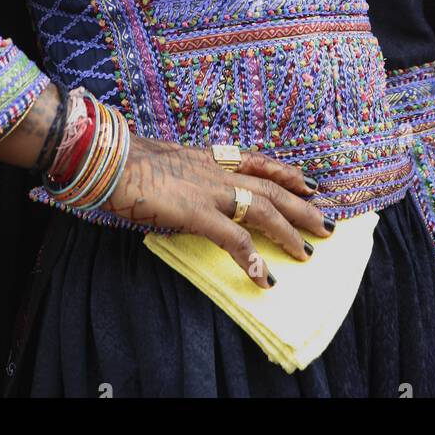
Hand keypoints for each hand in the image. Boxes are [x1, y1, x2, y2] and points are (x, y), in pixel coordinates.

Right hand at [104, 135, 333, 286]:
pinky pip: (234, 239)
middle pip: (270, 187)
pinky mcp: (198, 212)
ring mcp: (210, 191)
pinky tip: (264, 277)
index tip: (306, 180)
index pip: (256, 161)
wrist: (109, 159)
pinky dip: (251, 259)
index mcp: (207, 157)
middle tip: (326, 223)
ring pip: (263, 210)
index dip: (284, 171)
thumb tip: (179, 181)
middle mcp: (216, 171)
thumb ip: (179, 170)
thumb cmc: (125, 160)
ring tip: (308, 252)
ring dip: (288, 232)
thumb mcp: (161, 159)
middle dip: (301, 206)